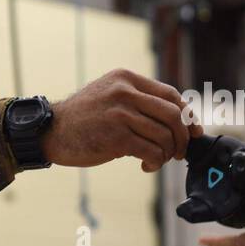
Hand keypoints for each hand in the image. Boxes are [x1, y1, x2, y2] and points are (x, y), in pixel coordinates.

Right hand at [42, 69, 201, 171]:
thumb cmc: (83, 118)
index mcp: (127, 79)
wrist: (50, 131)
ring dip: (167, 154)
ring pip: (165, 135)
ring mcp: (120, 113)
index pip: (171, 94)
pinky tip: (146, 166)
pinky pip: (151, 151)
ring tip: (157, 160)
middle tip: (179, 152)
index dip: (188, 115)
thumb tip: (178, 120)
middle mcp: (125, 92)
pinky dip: (155, 162)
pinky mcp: (116, 136)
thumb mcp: (111, 96)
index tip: (194, 132)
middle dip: (183, 138)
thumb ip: (138, 101)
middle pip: (174, 114)